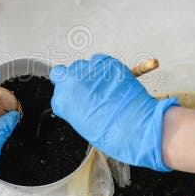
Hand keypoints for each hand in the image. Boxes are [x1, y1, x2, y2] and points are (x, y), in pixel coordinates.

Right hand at [49, 54, 178, 170]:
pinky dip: (104, 70)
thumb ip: (76, 109)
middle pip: (64, 73)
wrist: (137, 127)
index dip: (67, 95)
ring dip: (89, 74)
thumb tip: (80, 101)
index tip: (76, 99)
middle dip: (74, 80)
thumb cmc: (113, 133)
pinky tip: (112, 83)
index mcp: (63, 101)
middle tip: (87, 91)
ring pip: (82, 66)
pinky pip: (100, 62)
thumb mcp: (84, 125)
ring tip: (103, 89)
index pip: (57, 92)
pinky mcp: (107, 64)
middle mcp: (72, 82)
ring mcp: (90, 71)